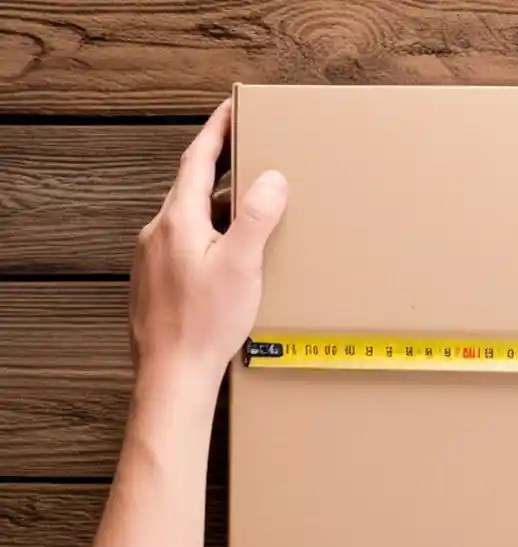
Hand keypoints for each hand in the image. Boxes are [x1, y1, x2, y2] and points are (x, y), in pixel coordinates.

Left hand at [131, 98, 287, 386]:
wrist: (172, 376)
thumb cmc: (205, 325)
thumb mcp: (243, 265)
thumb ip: (257, 217)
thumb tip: (271, 178)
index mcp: (178, 221)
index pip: (196, 160)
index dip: (215, 131)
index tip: (230, 109)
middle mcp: (159, 234)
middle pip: (194, 188)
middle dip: (225, 170)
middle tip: (254, 157)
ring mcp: (154, 259)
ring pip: (192, 219)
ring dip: (222, 209)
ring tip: (255, 212)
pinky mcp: (158, 283)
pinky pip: (187, 244)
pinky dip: (213, 237)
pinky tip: (233, 257)